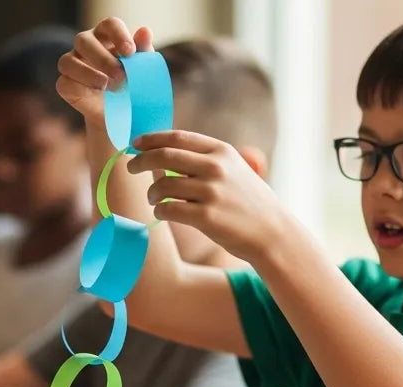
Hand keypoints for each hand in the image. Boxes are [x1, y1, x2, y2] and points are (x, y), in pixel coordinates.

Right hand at [56, 18, 153, 122]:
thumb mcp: (141, 67)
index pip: (109, 24)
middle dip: (102, 59)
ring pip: (67, 61)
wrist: (122, 110)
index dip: (118, 35)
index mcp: (106, 34)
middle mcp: (85, 45)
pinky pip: (64, 82)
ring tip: (106, 86)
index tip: (130, 52)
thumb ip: (143, 50)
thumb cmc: (131, 80)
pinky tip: (95, 93)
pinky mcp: (65, 84)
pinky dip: (79, 87)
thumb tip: (145, 32)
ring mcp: (72, 63)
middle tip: (120, 75)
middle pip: (83, 40)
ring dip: (88, 74)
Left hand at [129, 131, 291, 263]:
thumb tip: (160, 156)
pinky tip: (163, 212)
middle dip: (141, 160)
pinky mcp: (206, 217)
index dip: (152, 138)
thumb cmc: (247, 201)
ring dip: (151, 192)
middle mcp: (216, 168)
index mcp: (222, 151)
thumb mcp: (233, 170)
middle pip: (164, 156)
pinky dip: (159, 210)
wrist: (272, 232)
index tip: (136, 143)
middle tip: (130, 167)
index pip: (178, 137)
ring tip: (154, 198)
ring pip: (162, 185)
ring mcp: (211, 192)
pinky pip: (167, 209)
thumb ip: (203, 160)